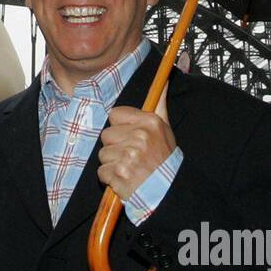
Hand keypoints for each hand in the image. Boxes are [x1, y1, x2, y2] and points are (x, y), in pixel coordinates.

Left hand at [97, 83, 174, 201]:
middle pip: (106, 135)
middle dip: (115, 147)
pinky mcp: (120, 173)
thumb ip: (159, 105)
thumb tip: (165, 79)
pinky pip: (102, 172)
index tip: (130, 138)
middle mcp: (140, 136)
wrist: (168, 191)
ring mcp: (129, 155)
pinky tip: (125, 179)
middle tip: (131, 157)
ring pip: (102, 154)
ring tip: (129, 169)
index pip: (115, 114)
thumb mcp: (165, 130)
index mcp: (150, 122)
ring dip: (112, 164)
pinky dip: (110, 179)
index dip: (120, 128)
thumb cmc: (164, 161)